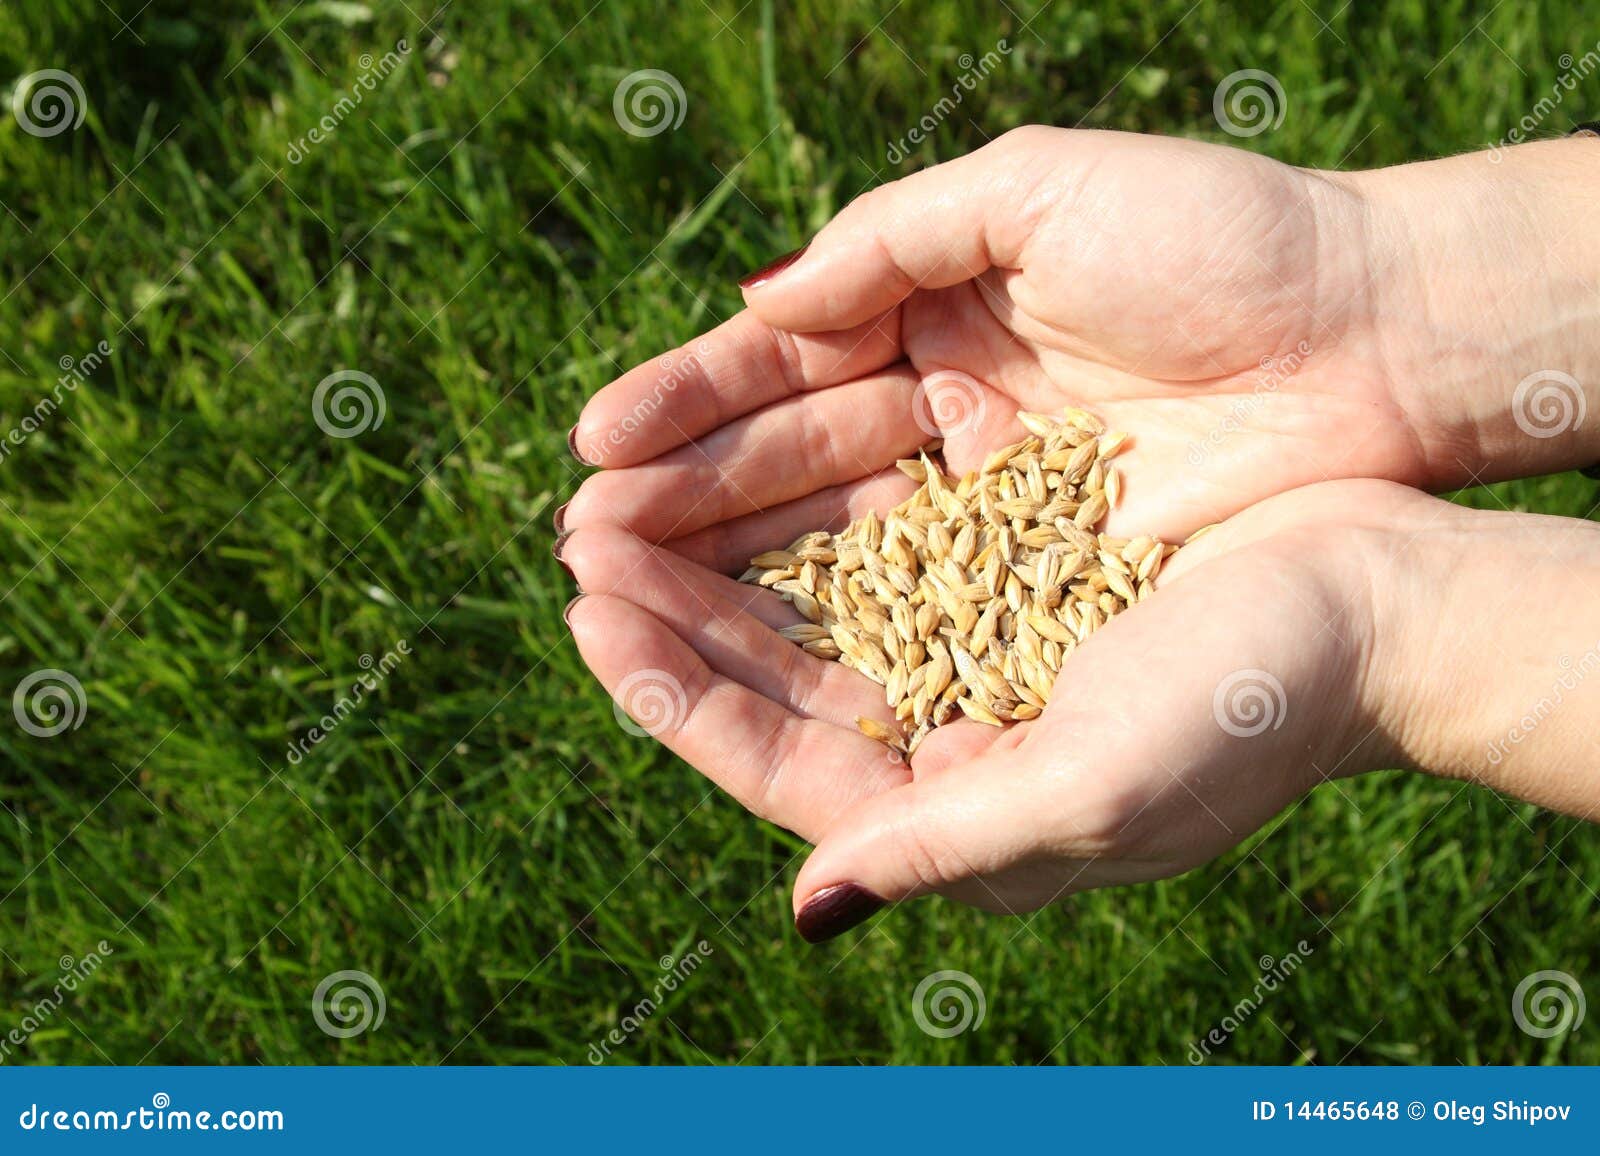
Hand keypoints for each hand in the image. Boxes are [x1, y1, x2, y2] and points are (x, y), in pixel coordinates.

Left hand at [562, 479, 1440, 938]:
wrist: (1380, 606)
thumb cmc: (1252, 706)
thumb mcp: (1092, 789)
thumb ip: (942, 844)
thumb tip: (807, 905)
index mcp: (958, 810)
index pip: (778, 763)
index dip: (674, 694)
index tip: (589, 617)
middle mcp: (953, 742)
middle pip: (777, 682)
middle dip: (676, 614)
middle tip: (580, 536)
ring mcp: (977, 658)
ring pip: (813, 610)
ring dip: (727, 556)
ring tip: (634, 491)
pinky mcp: (1008, 579)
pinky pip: (879, 547)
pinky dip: (813, 511)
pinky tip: (754, 467)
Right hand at [564, 130, 1599, 559]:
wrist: (1370, 338)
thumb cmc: (1214, 242)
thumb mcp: (1034, 193)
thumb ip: (885, 239)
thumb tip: (757, 305)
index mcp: (934, 320)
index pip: (782, 374)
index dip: (686, 408)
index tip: (595, 443)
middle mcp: (947, 423)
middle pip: (787, 475)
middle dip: (682, 507)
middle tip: (581, 541)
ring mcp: (988, 514)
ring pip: (828, 552)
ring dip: (724, 579)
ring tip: (616, 597)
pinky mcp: (1037, 588)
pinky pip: (909, 613)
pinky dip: (822, 630)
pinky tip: (736, 648)